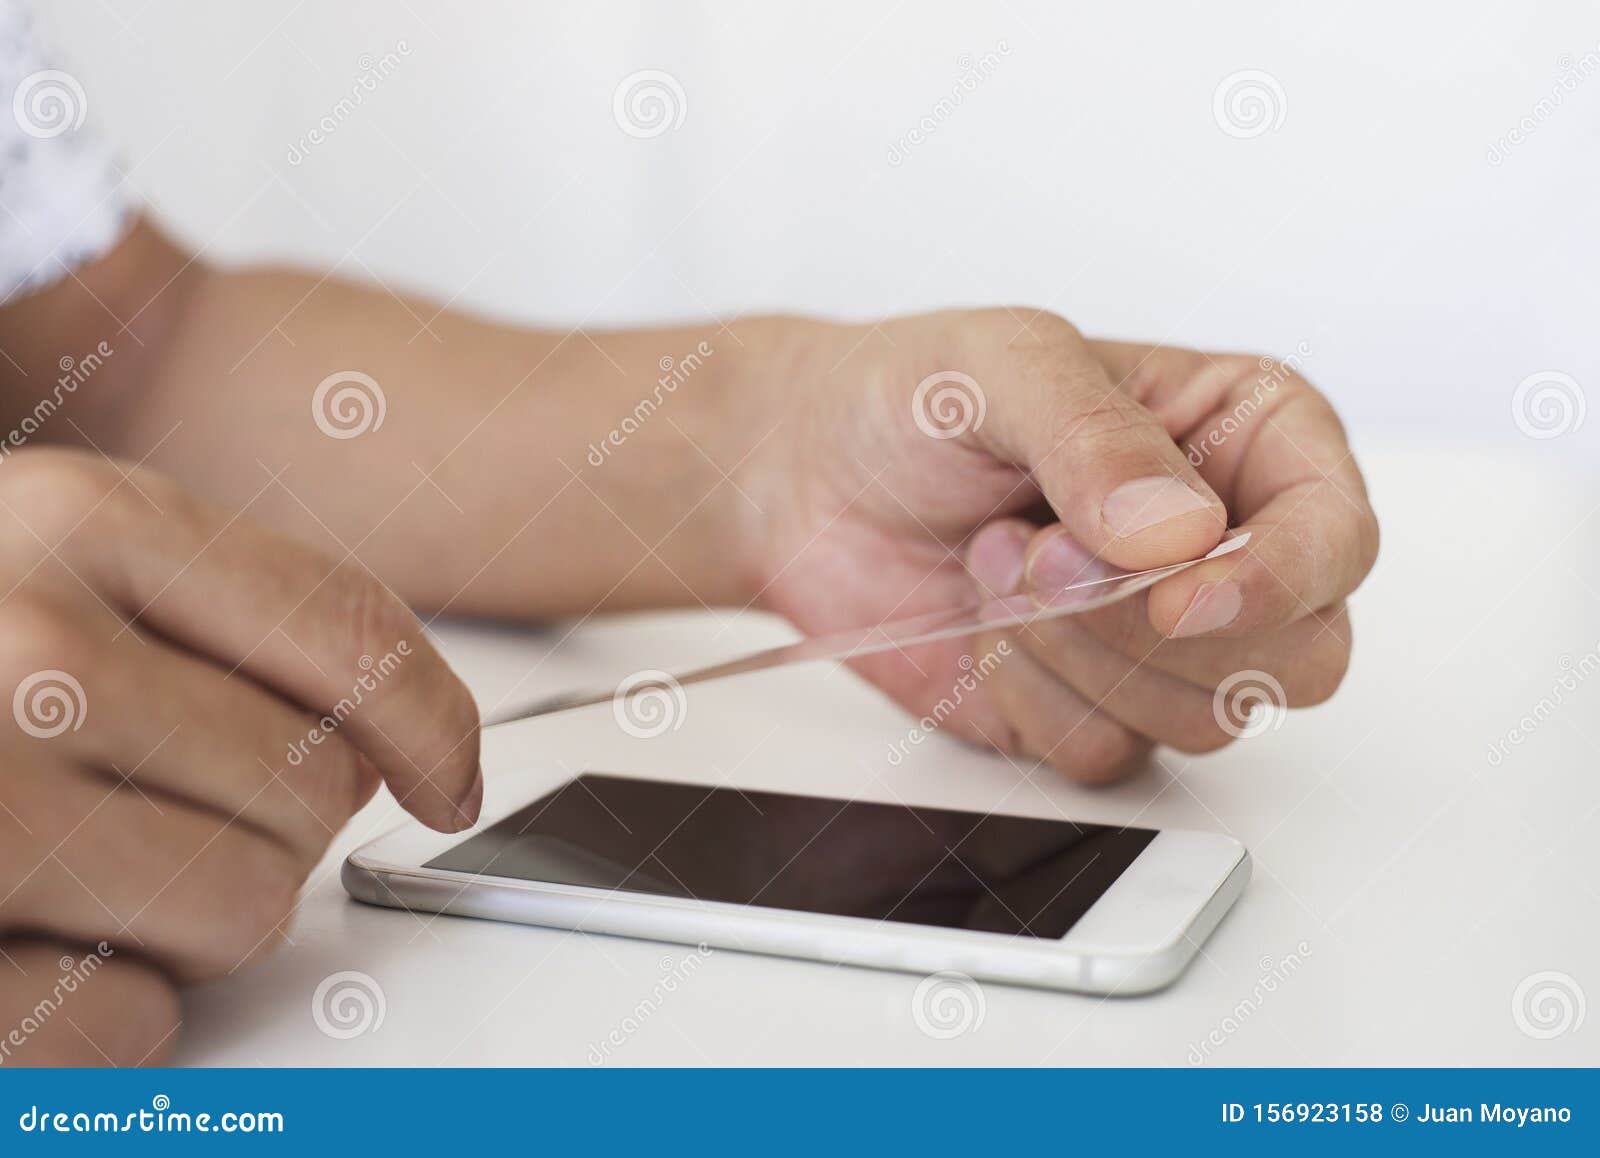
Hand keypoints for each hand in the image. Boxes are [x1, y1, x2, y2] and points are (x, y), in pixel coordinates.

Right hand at [0, 450, 481, 1064]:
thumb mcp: (41, 553)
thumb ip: (216, 612)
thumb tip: (427, 748)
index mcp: (81, 519)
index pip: (353, 635)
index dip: (429, 719)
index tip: (445, 776)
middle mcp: (26, 652)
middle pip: (314, 791)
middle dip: (255, 816)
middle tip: (131, 798)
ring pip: (247, 913)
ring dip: (181, 914)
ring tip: (59, 866)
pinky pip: (136, 1029)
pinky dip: (95, 1012)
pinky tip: (8, 945)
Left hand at [742, 309, 1377, 780]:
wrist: (805, 479)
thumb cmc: (914, 399)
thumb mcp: (1002, 365)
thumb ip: (1095, 436)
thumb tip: (1181, 535)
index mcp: (1246, 440)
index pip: (1337, 537)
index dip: (1278, 583)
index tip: (1177, 596)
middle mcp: (1226, 549)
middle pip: (1298, 656)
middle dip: (1153, 628)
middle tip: (1039, 557)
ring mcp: (1162, 640)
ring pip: (1205, 719)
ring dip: (1078, 656)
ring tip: (996, 564)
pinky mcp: (1094, 706)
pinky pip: (1109, 754)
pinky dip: (1032, 702)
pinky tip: (982, 627)